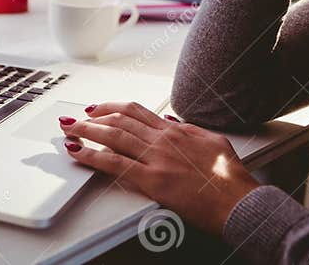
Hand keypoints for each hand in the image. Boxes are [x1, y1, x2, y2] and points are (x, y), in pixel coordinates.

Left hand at [58, 101, 259, 235]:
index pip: (136, 111)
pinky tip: (77, 152)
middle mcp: (163, 139)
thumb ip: (188, 130)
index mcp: (175, 131)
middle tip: (75, 117)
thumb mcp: (212, 142)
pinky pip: (114, 163)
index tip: (98, 108)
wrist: (239, 201)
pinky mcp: (153, 180)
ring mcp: (156, 158)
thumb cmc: (230, 178)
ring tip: (69, 129)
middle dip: (93, 116)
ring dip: (86, 131)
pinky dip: (91, 156)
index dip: (112, 107)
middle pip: (119, 120)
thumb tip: (170, 121)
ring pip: (113, 136)